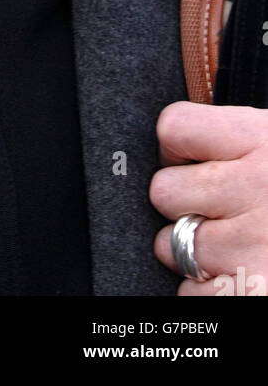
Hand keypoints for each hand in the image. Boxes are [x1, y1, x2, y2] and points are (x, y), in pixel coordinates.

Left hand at [150, 101, 267, 294]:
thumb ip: (235, 140)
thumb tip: (178, 149)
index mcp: (261, 139)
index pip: (174, 128)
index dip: (180, 147)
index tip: (197, 159)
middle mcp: (256, 188)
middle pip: (164, 191)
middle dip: (184, 203)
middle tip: (218, 209)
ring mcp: (254, 245)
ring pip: (172, 246)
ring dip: (194, 252)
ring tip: (237, 245)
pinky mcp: (255, 292)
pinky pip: (193, 294)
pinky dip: (209, 291)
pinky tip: (242, 277)